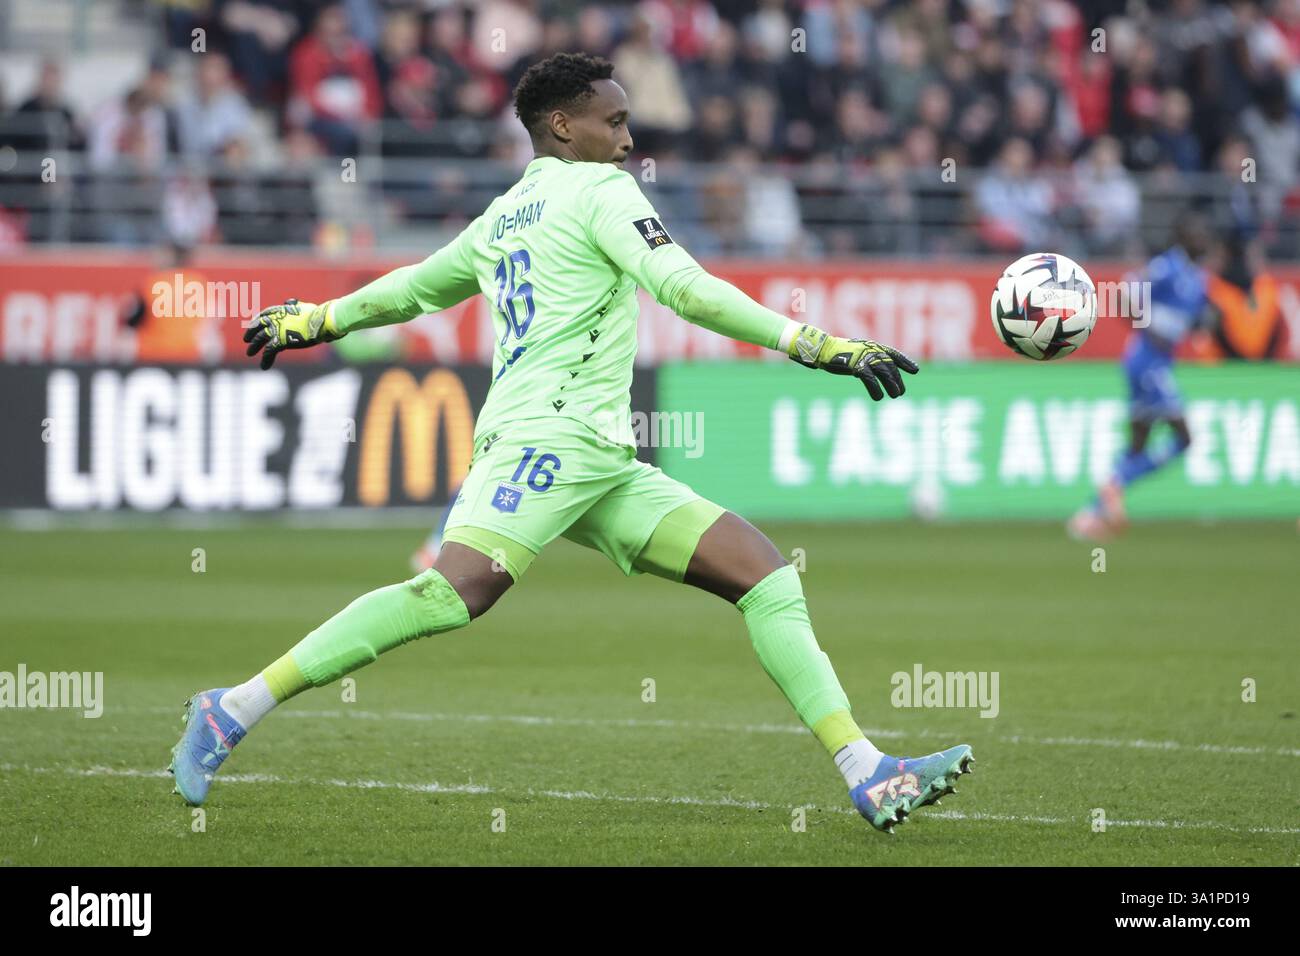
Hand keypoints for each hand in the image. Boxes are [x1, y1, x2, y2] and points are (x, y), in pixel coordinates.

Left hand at [243, 299, 340, 368]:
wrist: (322, 322)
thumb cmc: (318, 315)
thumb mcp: (303, 307)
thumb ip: (295, 306)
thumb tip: (291, 302)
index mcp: (281, 310)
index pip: (264, 314)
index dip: (257, 320)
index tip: (254, 325)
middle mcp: (275, 319)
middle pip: (258, 326)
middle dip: (251, 333)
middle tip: (246, 339)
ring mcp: (276, 330)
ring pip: (260, 339)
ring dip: (254, 346)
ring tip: (249, 353)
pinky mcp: (280, 341)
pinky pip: (269, 352)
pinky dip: (265, 359)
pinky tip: (264, 366)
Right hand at [786, 324, 918, 399]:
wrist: (821, 349)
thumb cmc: (837, 353)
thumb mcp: (856, 354)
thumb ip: (867, 360)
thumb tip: (878, 372)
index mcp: (872, 346)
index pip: (893, 353)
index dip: (905, 362)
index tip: (915, 371)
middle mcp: (870, 349)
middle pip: (890, 365)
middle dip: (897, 379)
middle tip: (900, 392)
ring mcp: (863, 357)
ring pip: (884, 372)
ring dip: (891, 384)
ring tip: (895, 396)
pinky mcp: (855, 365)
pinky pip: (869, 379)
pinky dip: (875, 389)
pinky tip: (878, 397)